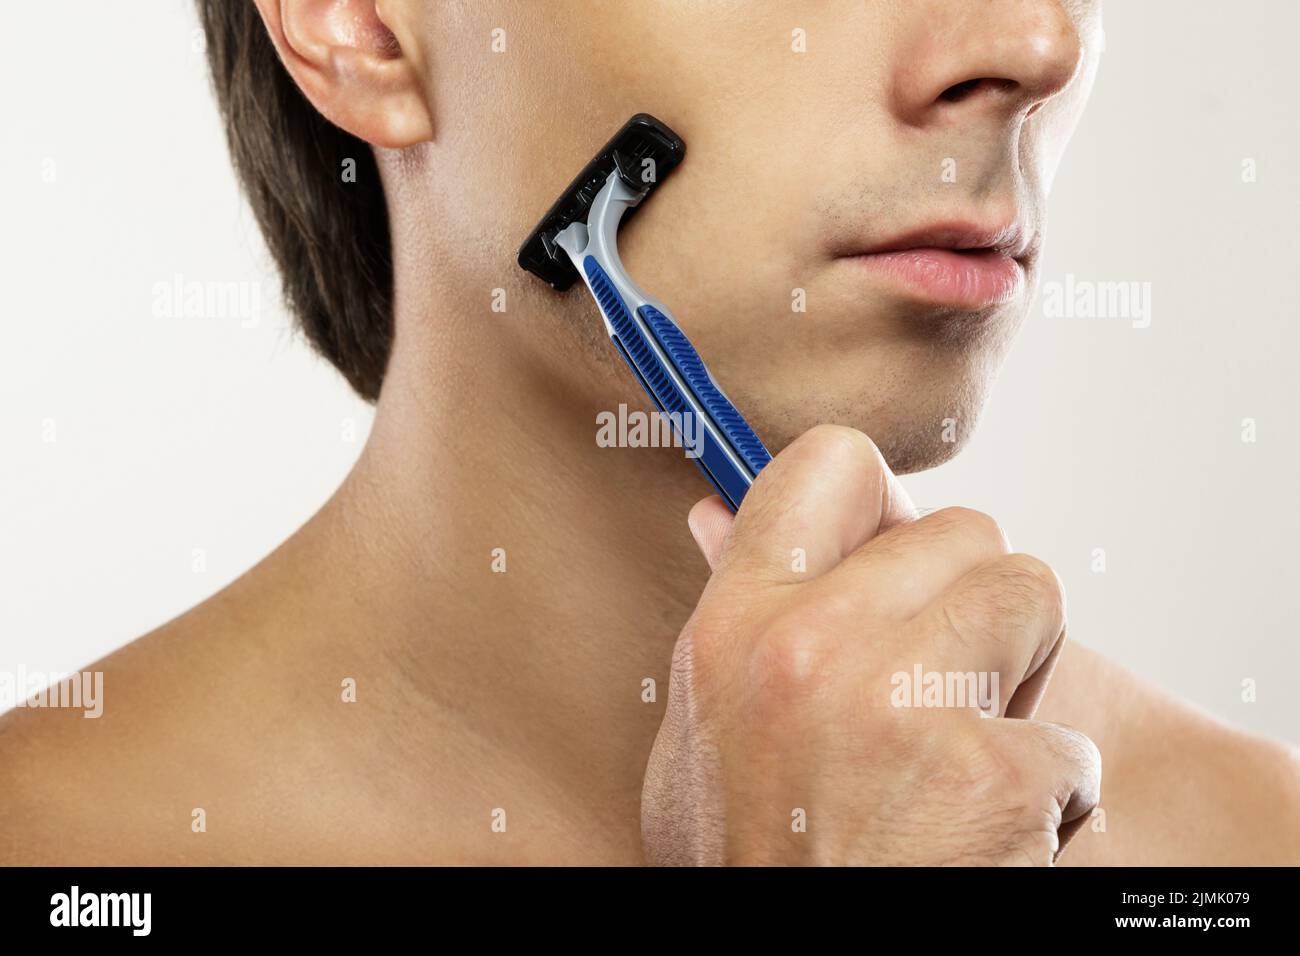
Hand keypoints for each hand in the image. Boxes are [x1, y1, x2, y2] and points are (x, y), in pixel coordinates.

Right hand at [642, 425, 1099, 864]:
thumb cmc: (751, 859)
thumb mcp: (704, 728)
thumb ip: (729, 615)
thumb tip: (714, 510)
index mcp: (737, 624)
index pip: (829, 467)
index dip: (878, 496)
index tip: (892, 543)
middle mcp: (812, 645)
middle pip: (965, 532)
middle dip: (969, 601)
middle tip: (934, 682)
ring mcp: (903, 705)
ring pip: (1032, 594)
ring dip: (1018, 670)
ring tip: (960, 745)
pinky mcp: (990, 775)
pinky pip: (1065, 739)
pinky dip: (1042, 791)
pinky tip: (981, 832)